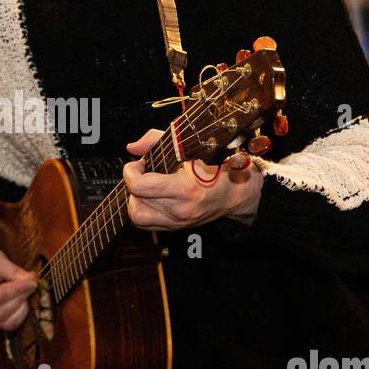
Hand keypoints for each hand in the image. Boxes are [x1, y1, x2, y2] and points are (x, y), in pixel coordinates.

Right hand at [0, 234, 36, 331]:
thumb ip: (15, 272)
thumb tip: (32, 281)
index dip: (19, 290)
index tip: (33, 282)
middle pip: (0, 312)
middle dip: (20, 300)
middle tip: (30, 285)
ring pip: (4, 322)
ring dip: (20, 310)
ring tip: (25, 293)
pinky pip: (4, 324)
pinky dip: (17, 316)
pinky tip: (21, 302)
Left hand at [123, 129, 262, 231]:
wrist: (237, 193)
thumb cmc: (217, 167)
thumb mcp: (190, 146)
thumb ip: (157, 141)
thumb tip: (133, 147)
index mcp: (184, 189)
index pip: (140, 187)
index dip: (131, 172)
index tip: (138, 164)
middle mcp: (180, 209)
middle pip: (135, 202)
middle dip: (132, 184)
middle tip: (141, 173)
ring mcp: (178, 222)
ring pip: (137, 217)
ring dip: (135, 201)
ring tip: (144, 187)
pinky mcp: (177, 228)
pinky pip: (147, 225)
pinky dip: (143, 210)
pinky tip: (151, 197)